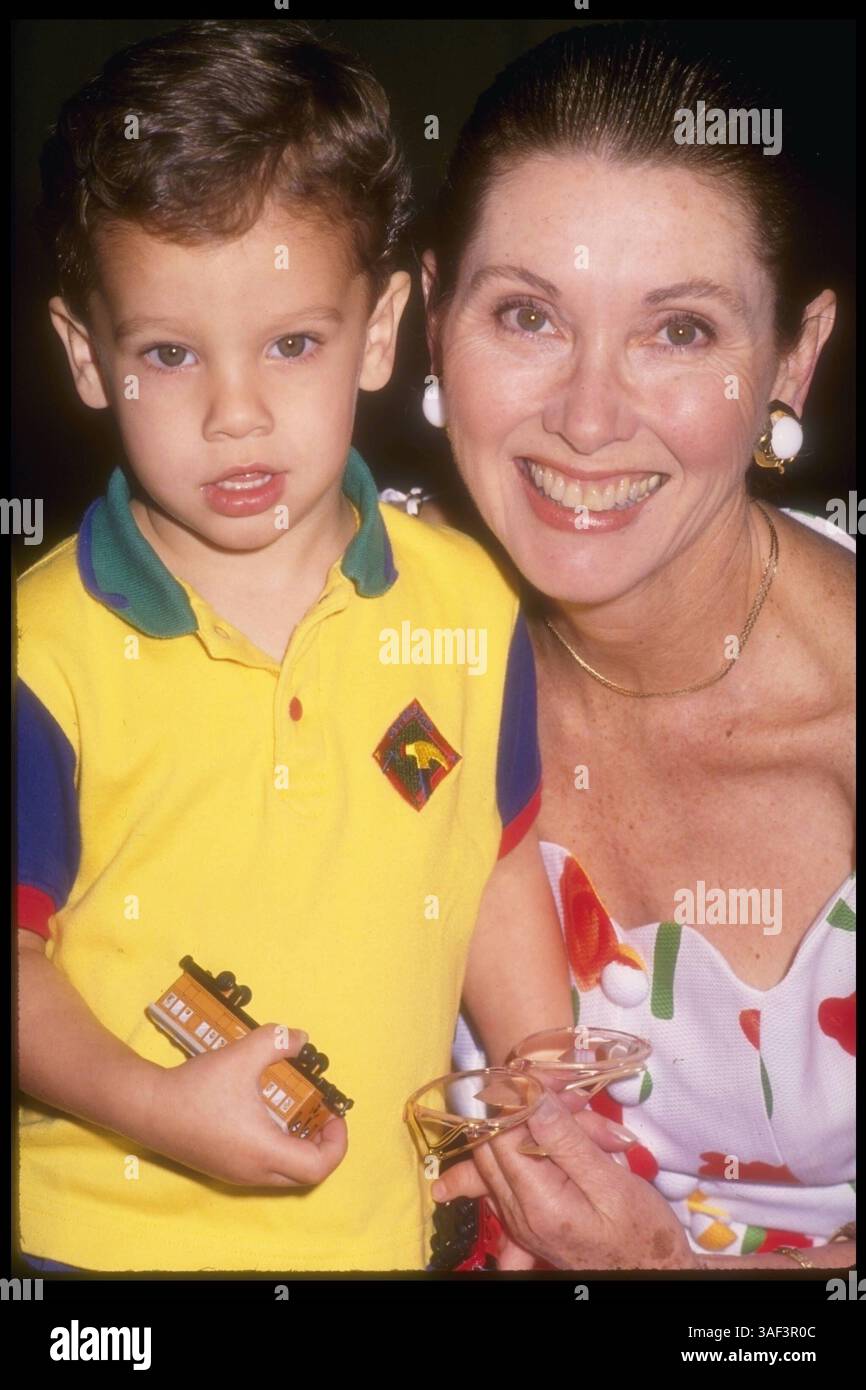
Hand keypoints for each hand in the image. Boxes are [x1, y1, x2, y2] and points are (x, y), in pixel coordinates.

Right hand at [142, 1025, 347, 1187]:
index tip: (333, 1114)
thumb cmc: (197, 1086)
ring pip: (285, 1175)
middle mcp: (254, 1172)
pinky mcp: (224, 1169)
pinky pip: (265, 1170)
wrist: (147, 1108)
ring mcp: (237, 1175)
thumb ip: (277, 1041)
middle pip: (306, 1176)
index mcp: (264, 1152)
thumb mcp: (242, 1055)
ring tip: (300, 1115)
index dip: (336, 1143)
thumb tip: (301, 1038)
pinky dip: (280, 1150)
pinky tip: (271, 1119)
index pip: (318, 1168)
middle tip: (322, 1116)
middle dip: (323, 1146)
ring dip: (301, 1149)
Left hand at [433, 1089, 696, 1269]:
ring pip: (503, 1148)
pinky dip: (538, 1144)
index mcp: (535, 1201)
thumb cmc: (641, 1233)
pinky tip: (573, 1136)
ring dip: (539, 1124)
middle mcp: (515, 1209)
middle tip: (572, 1096)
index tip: (553, 1078)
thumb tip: (530, 1097)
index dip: (520, 1096)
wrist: (650, 1273)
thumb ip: (567, 1141)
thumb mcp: (612, 1185)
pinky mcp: (524, 1212)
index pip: (499, 1131)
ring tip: (591, 1125)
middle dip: (527, 1106)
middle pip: (493, 1137)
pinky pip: (514, 1167)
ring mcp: (516, 1213)